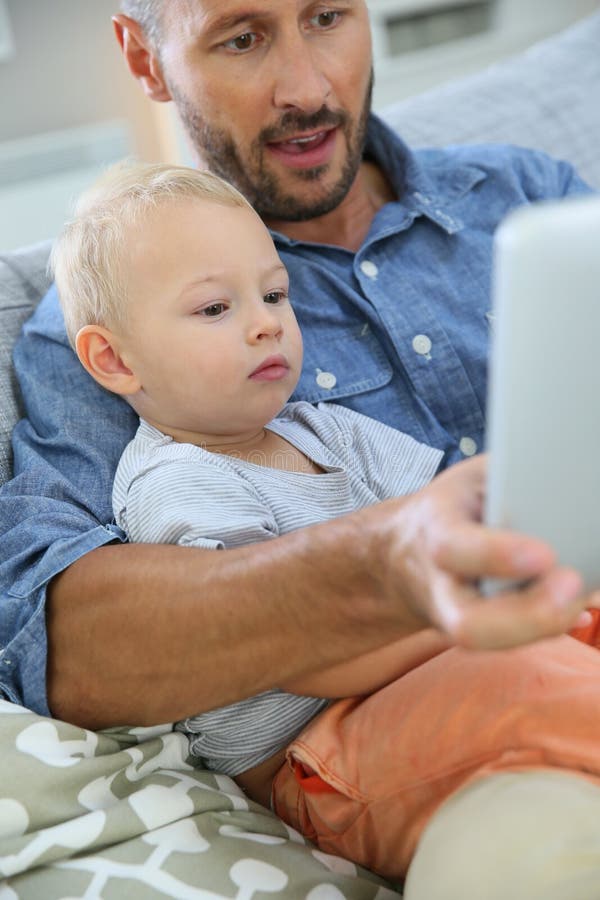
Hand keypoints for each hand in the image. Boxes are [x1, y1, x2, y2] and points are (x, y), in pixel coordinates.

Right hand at [376, 455, 597, 649]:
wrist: (406, 554)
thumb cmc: (454, 507)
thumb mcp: (473, 477)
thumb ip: (510, 479)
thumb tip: (566, 485)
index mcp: (434, 531)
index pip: (454, 549)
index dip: (496, 556)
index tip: (544, 555)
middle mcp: (440, 586)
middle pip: (470, 624)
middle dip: (526, 616)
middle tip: (572, 586)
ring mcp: (456, 617)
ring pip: (491, 640)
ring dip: (543, 625)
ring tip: (581, 594)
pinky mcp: (479, 632)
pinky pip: (513, 640)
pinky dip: (549, 624)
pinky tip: (576, 604)